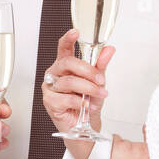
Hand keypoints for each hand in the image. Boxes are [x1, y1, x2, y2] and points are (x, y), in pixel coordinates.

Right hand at [40, 29, 113, 158]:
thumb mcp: (98, 82)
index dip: (68, 38)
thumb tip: (109, 50)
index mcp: (65, 66)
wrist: (85, 126)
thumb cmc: (87, 103)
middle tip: (100, 79)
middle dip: (87, 70)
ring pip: (68, 82)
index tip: (76, 32)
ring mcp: (50, 88)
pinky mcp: (49, 102)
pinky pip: (64, 98)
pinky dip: (79, 101)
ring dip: (88, 88)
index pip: (63, 48)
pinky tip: (86, 104)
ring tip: (98, 95)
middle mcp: (55, 74)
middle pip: (67, 63)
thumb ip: (101, 65)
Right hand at [109, 127, 153, 158]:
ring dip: (138, 155)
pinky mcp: (154, 155)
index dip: (115, 145)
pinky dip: (147, 157)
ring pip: (139, 148)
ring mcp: (144, 149)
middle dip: (127, 152)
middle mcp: (133, 145)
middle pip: (128, 144)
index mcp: (119, 147)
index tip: (116, 150)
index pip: (115, 138)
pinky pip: (149, 152)